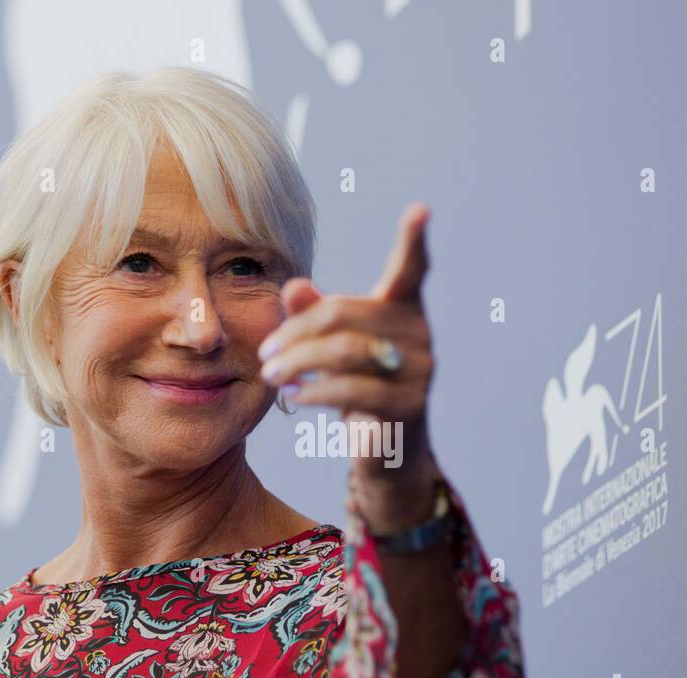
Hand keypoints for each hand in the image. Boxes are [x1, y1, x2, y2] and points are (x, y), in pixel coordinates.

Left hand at [258, 202, 439, 533]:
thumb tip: (293, 286)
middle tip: (265, 352)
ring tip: (270, 373)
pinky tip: (294, 397)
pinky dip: (315, 391)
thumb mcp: (333, 352)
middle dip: (296, 330)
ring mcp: (419, 373)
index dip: (414, 240)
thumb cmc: (358, 393)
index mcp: (403, 312)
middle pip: (346, 313)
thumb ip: (315, 316)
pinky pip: (353, 390)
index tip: (421, 209)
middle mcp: (419, 336)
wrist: (388, 459)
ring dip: (297, 361)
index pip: (411, 271)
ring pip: (345, 352)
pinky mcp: (408, 409)